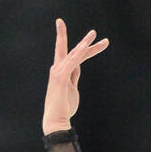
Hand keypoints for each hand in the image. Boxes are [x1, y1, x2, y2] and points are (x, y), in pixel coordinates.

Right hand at [42, 19, 108, 134]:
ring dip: (85, 44)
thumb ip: (74, 76)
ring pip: (75, 54)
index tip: (74, 30)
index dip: (73, 42)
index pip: (69, 53)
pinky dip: (79, 53)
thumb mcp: (72, 89)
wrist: (56, 121)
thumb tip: (77, 67)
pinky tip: (85, 46)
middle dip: (84, 41)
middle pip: (74, 51)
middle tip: (94, 32)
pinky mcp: (61, 77)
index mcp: (61, 71)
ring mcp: (58, 72)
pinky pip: (73, 62)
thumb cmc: (64, 107)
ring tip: (94, 34)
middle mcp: (58, 68)